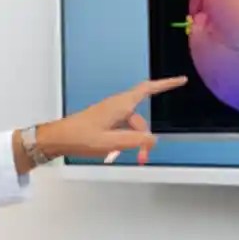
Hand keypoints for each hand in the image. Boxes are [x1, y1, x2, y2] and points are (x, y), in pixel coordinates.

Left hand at [38, 76, 187, 164]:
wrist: (58, 138)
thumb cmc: (80, 137)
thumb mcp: (111, 142)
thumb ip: (135, 140)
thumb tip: (152, 139)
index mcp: (120, 105)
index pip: (147, 89)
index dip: (166, 84)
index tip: (180, 81)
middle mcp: (117, 106)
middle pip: (140, 120)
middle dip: (144, 138)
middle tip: (142, 158)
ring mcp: (110, 114)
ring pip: (131, 127)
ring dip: (133, 143)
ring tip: (128, 158)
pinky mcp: (104, 121)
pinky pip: (121, 130)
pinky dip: (123, 141)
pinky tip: (115, 152)